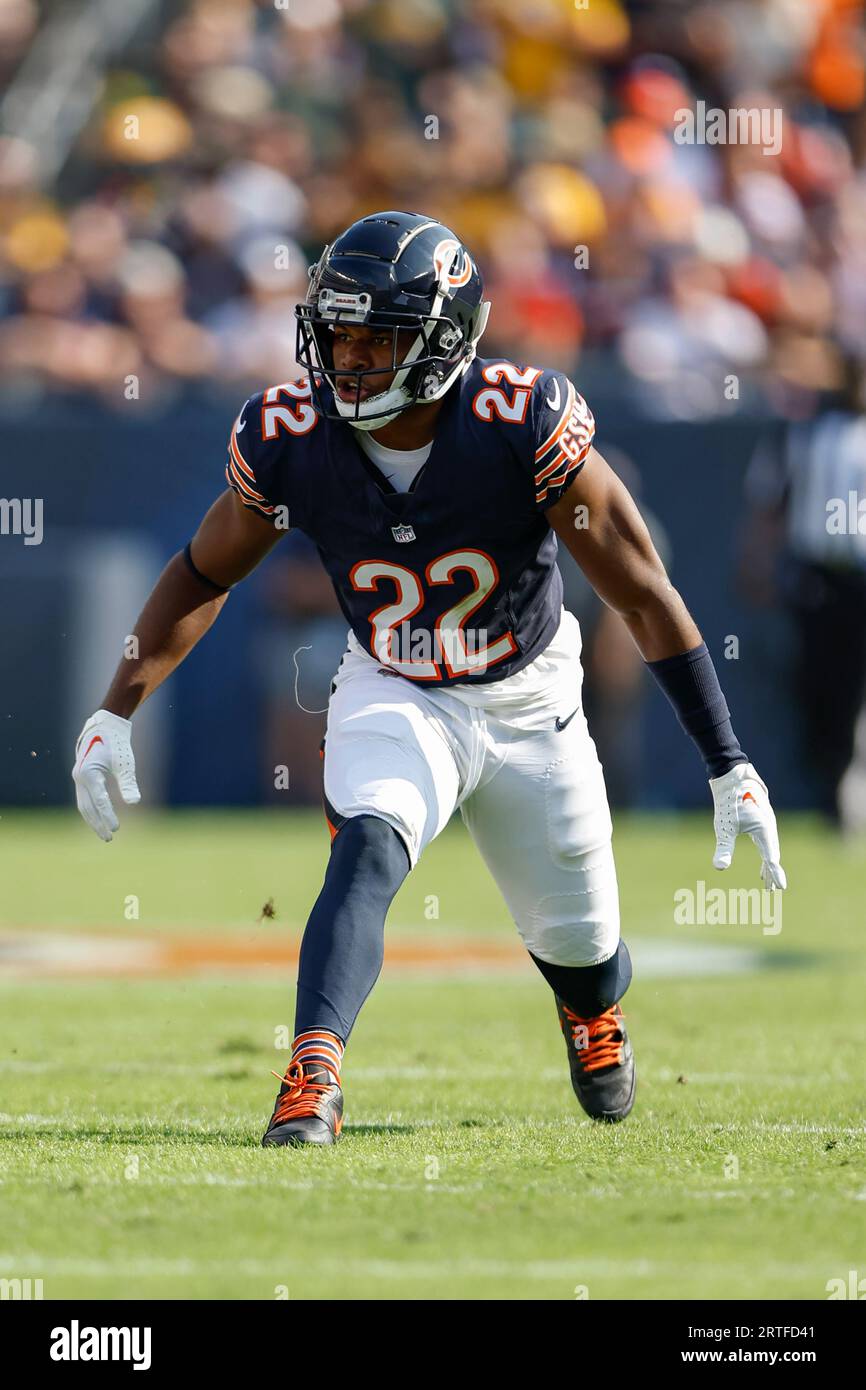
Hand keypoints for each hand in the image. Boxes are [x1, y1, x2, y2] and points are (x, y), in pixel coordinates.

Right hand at [72, 709, 140, 841]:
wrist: (104, 727)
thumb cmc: (117, 744)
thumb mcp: (125, 763)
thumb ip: (128, 783)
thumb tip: (134, 803)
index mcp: (90, 773)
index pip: (100, 801)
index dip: (108, 816)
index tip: (117, 829)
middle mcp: (79, 777)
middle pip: (87, 808)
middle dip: (98, 824)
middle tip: (109, 838)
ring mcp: (78, 778)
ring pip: (83, 805)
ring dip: (93, 820)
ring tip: (105, 834)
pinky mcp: (81, 778)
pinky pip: (84, 799)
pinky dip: (92, 811)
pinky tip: (101, 819)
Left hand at [710, 761, 785, 889]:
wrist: (732, 775)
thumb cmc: (728, 800)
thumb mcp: (724, 827)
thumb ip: (724, 848)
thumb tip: (719, 868)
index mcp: (764, 830)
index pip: (771, 858)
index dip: (775, 874)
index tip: (780, 889)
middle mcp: (769, 827)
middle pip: (772, 855)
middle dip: (772, 873)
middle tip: (773, 890)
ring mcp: (766, 823)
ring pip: (770, 849)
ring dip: (768, 865)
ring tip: (765, 881)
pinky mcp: (760, 819)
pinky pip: (766, 842)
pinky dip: (765, 854)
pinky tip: (762, 863)